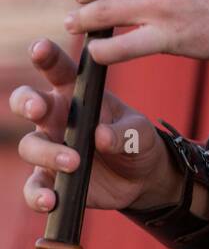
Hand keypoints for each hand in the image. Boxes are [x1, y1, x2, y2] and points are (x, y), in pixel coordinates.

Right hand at [10, 38, 178, 214]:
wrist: (142, 177)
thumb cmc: (137, 140)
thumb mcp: (141, 132)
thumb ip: (124, 132)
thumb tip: (101, 137)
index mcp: (78, 95)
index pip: (58, 69)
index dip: (46, 56)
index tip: (40, 48)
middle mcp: (57, 118)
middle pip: (27, 102)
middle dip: (27, 102)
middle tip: (38, 109)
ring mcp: (51, 148)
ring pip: (30, 145)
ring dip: (47, 153)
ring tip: (74, 162)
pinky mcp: (52, 179)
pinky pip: (34, 187)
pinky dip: (38, 194)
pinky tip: (50, 200)